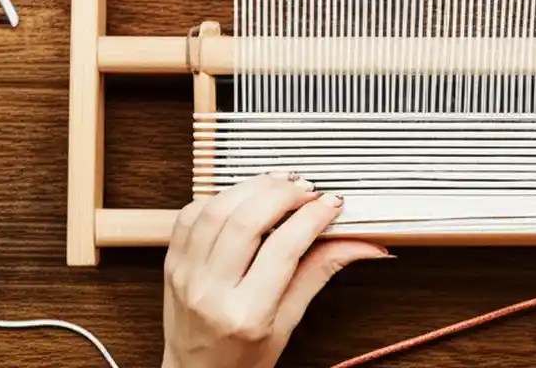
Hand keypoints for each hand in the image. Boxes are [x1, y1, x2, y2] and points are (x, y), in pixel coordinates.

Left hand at [162, 174, 389, 367]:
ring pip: (217, 209)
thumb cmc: (242, 358)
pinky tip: (242, 199)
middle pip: (247, 220)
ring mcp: (185, 275)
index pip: (284, 248)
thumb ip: (320, 273)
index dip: (312, 217)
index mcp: (246, 314)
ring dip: (252, 187)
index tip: (332, 203)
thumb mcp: (288, 323)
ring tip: (279, 185)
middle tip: (307, 189)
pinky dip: (219, 198)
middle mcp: (210, 291)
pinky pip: (190, 214)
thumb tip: (363, 244)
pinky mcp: (171, 263)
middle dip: (282, 193)